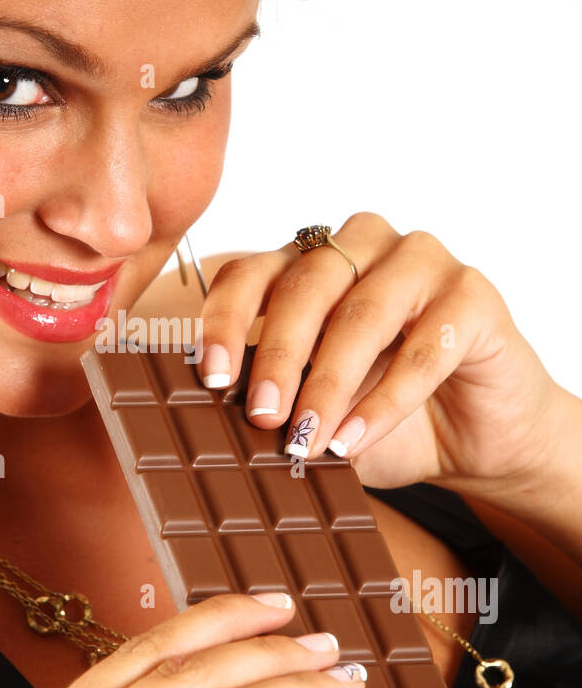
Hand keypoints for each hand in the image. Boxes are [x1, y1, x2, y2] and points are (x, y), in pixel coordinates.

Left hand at [196, 211, 567, 500]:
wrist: (476, 439)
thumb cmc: (381, 415)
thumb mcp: (313, 411)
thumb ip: (273, 403)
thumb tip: (214, 424)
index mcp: (310, 263)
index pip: (251, 274)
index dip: (225, 321)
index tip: (211, 378)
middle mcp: (363, 246)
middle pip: (306, 286)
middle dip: (278, 357)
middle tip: (262, 417)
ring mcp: (423, 261)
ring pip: (362, 313)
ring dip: (330, 383)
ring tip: (308, 442)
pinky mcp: (474, 295)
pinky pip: (423, 347)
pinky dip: (385, 401)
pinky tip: (356, 440)